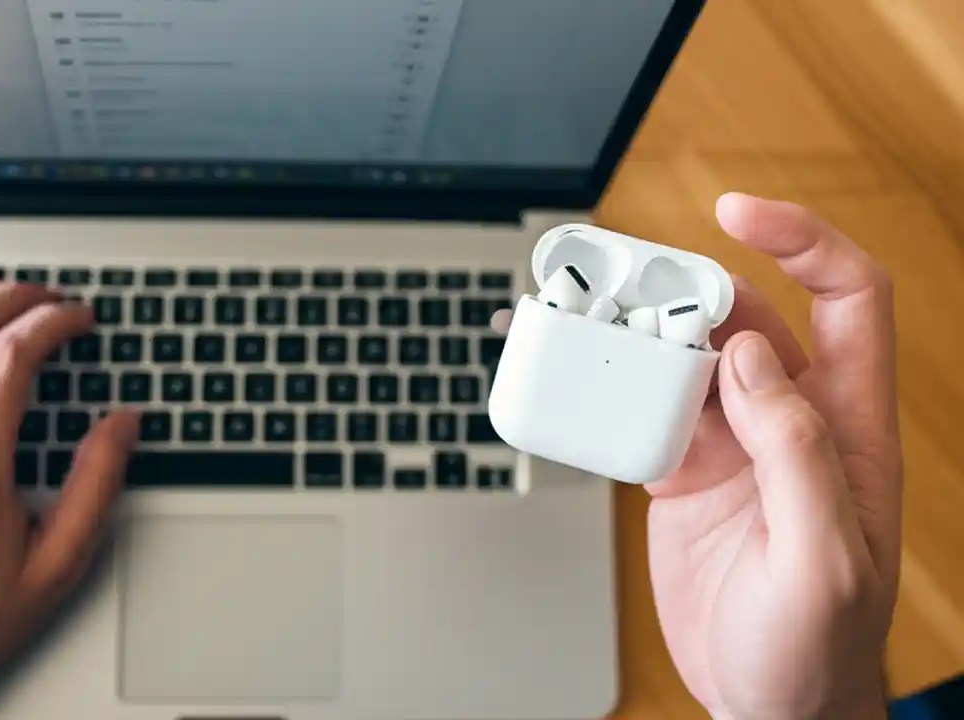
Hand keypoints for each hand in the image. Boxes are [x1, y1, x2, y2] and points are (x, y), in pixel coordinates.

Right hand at [494, 193, 900, 718]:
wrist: (767, 705)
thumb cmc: (819, 648)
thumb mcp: (824, 558)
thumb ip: (796, 450)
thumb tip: (748, 354)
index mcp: (845, 428)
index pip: (846, 299)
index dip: (801, 241)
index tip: (737, 212)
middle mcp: (788, 422)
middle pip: (741, 317)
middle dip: (684, 290)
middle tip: (623, 285)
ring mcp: (731, 446)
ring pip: (683, 358)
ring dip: (637, 335)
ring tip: (585, 322)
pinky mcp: (682, 474)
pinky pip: (642, 411)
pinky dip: (607, 390)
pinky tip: (579, 383)